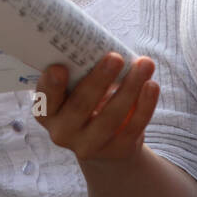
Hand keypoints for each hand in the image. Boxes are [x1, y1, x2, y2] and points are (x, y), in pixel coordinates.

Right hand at [33, 52, 158, 163]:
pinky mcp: (117, 151)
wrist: (106, 143)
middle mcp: (63, 132)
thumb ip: (81, 71)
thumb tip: (103, 45)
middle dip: (99, 80)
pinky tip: (151, 85)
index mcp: (47, 112)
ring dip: (129, 88)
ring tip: (144, 64)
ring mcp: (89, 146)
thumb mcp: (76, 89)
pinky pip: (133, 127)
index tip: (59, 67)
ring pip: (111, 117)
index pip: (45, 100)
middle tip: (115, 57)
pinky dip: (145, 105)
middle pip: (80, 106)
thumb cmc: (87, 102)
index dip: (51, 85)